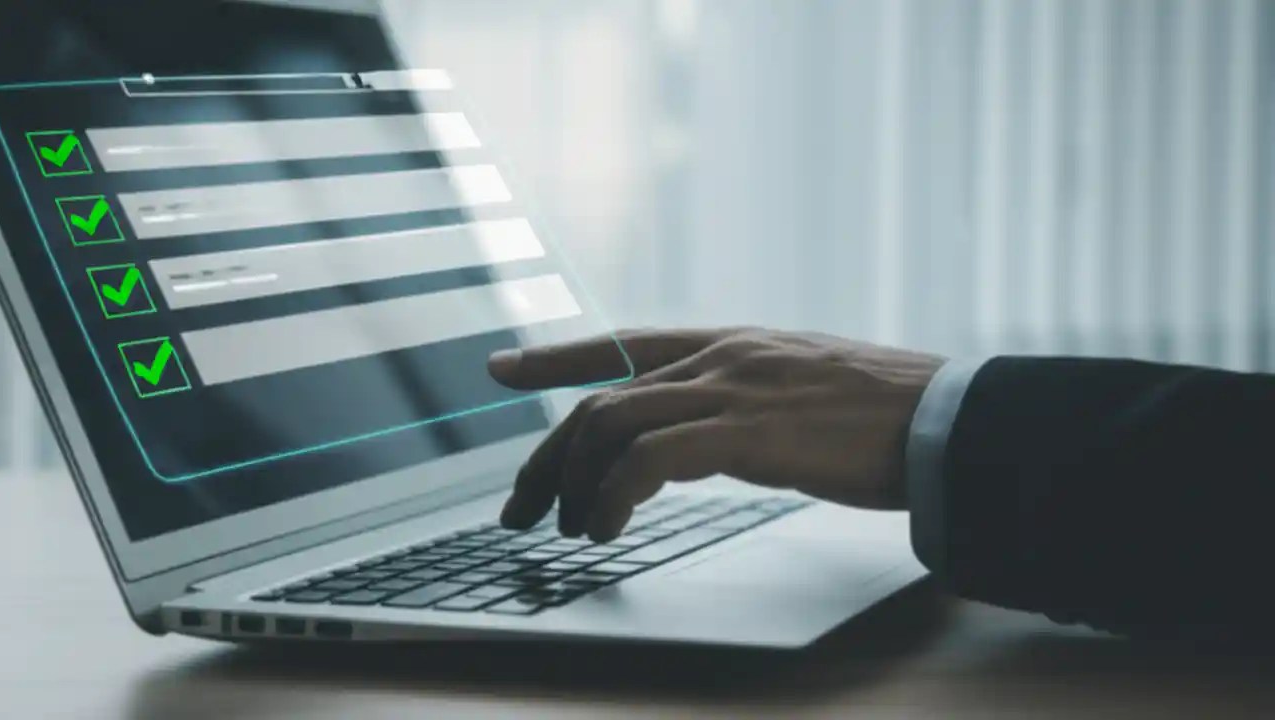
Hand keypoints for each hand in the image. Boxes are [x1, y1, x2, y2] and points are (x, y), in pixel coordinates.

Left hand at [488, 328, 945, 541]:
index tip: (502, 367)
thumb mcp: (796, 391)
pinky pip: (648, 459)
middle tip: (521, 507)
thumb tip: (695, 439)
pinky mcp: (746, 430)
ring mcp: (730, 388)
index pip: (622, 342)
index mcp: (729, 344)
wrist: (946, 417)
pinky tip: (607, 528)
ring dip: (573, 482)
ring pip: (608, 421)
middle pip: (599, 396)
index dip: (556, 356)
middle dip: (547, 456)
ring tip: (570, 530)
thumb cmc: (882, 413)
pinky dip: (612, 495)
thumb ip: (739, 403)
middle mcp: (718, 356)